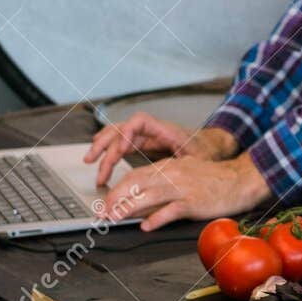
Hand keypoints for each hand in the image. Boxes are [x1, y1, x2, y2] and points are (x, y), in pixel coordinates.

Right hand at [84, 112, 236, 187]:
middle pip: (122, 128)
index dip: (127, 133)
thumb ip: (183, 167)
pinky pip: (122, 143)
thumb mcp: (198, 159)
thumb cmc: (206, 152)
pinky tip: (99, 159)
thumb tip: (167, 179)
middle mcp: (153, 130)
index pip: (140, 121)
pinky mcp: (144, 143)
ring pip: (118, 135)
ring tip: (90, 161)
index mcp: (166, 130)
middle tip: (94, 161)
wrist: (211, 147)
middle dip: (106, 144)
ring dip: (102, 147)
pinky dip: (109, 150)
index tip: (121, 150)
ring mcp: (146, 135)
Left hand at [100, 154, 269, 230]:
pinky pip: (170, 211)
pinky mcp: (193, 202)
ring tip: (113, 219)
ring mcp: (182, 188)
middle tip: (102, 213)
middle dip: (114, 199)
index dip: (116, 189)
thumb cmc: (215, 180)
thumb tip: (143, 201)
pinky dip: (156, 219)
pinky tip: (146, 226)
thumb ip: (164, 184)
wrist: (240, 180)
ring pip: (147, 196)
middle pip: (135, 184)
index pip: (134, 175)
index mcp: (169, 167)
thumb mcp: (186, 173)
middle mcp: (172, 175)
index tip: (105, 202)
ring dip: (126, 208)